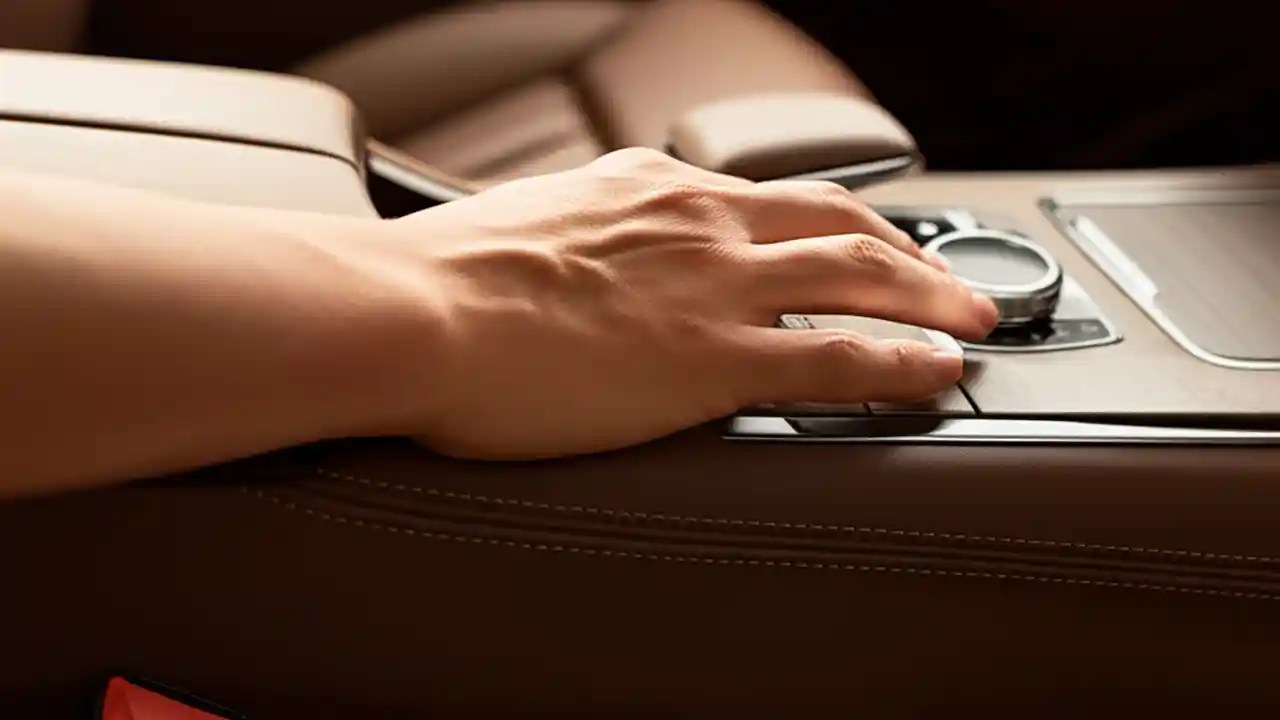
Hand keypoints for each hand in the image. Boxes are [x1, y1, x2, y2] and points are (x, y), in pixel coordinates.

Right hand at [384, 149, 997, 458]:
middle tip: (952, 276)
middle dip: (907, 247)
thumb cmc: (443, 281)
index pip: (765, 197)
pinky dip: (903, 361)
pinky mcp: (714, 359)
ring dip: (930, 296)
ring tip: (974, 319)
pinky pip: (838, 356)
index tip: (855, 241)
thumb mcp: (525, 232)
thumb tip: (581, 263)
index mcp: (649, 189)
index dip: (828, 221)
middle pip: (837, 220)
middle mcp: (697, 222)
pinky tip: (940, 371)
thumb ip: (581, 242)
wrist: (412, 311)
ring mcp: (714, 287)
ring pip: (859, 276)